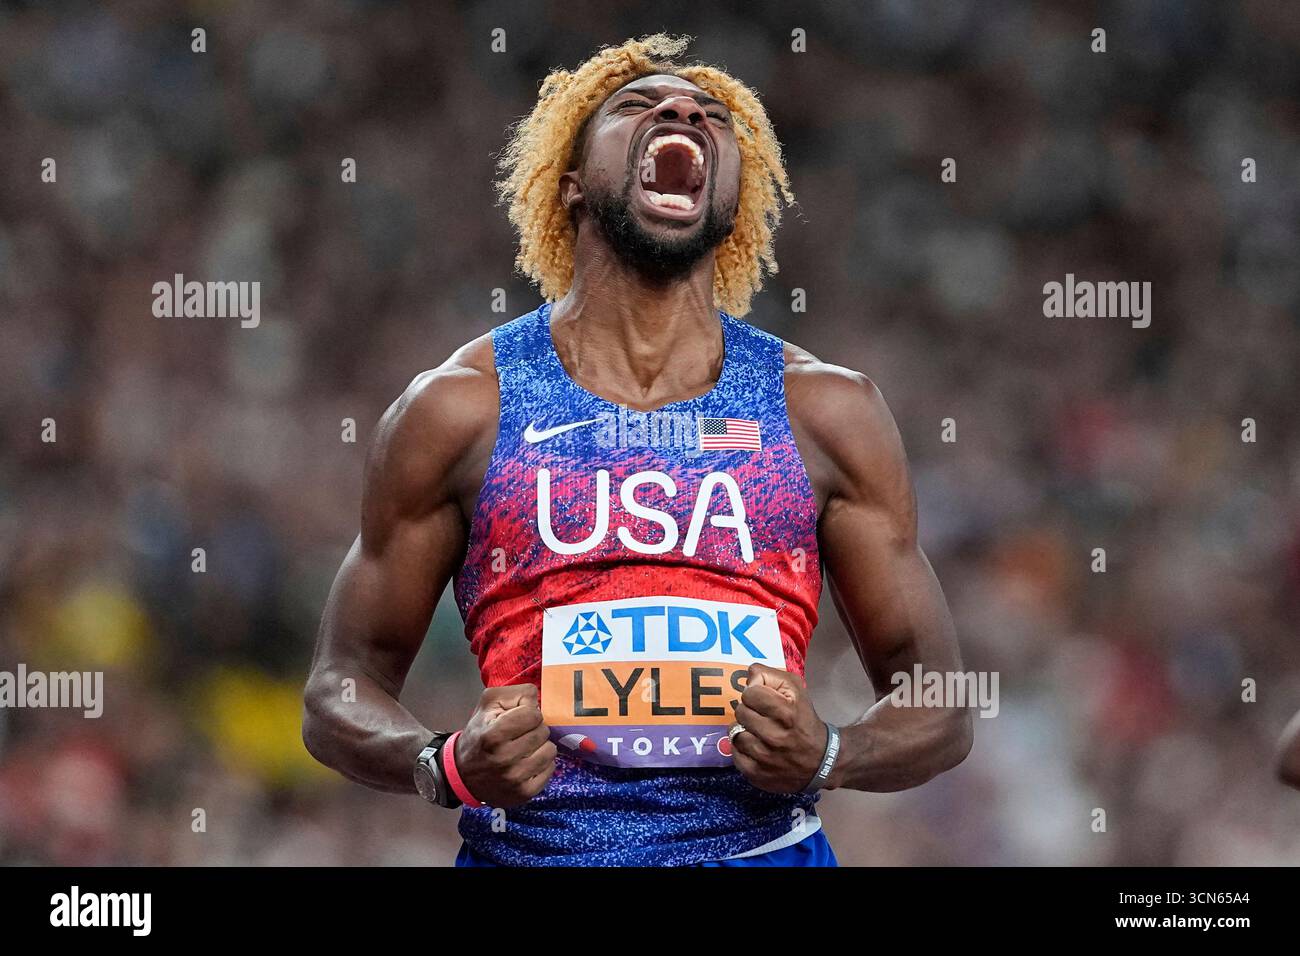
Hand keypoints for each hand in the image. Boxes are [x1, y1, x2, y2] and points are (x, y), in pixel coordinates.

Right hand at [454, 684, 556, 807]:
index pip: (533, 714)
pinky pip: (550, 769)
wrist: (463, 774)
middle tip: (519, 735)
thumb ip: (515, 694)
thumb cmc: (479, 735)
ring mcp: (515, 780)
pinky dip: (542, 764)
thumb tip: (537, 699)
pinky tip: (527, 763)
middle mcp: (504, 759)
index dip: (527, 713)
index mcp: (493, 735)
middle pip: (543, 732)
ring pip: (550, 751)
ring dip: (540, 747)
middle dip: (534, 729)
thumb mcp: (488, 705)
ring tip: (524, 748)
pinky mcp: (525, 794)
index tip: (517, 719)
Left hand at [730, 663, 827, 793]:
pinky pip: (735, 754)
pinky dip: (742, 749)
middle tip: (760, 716)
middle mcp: (775, 736)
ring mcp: (764, 758)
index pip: (750, 693)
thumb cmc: (805, 721)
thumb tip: (749, 676)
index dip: (755, 694)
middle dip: (749, 711)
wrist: (821, 761)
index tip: (763, 701)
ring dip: (744, 730)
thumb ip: (771, 676)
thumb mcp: (796, 691)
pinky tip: (755, 747)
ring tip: (757, 732)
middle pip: (741, 712)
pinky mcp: (757, 775)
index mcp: (786, 713)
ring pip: (735, 733)